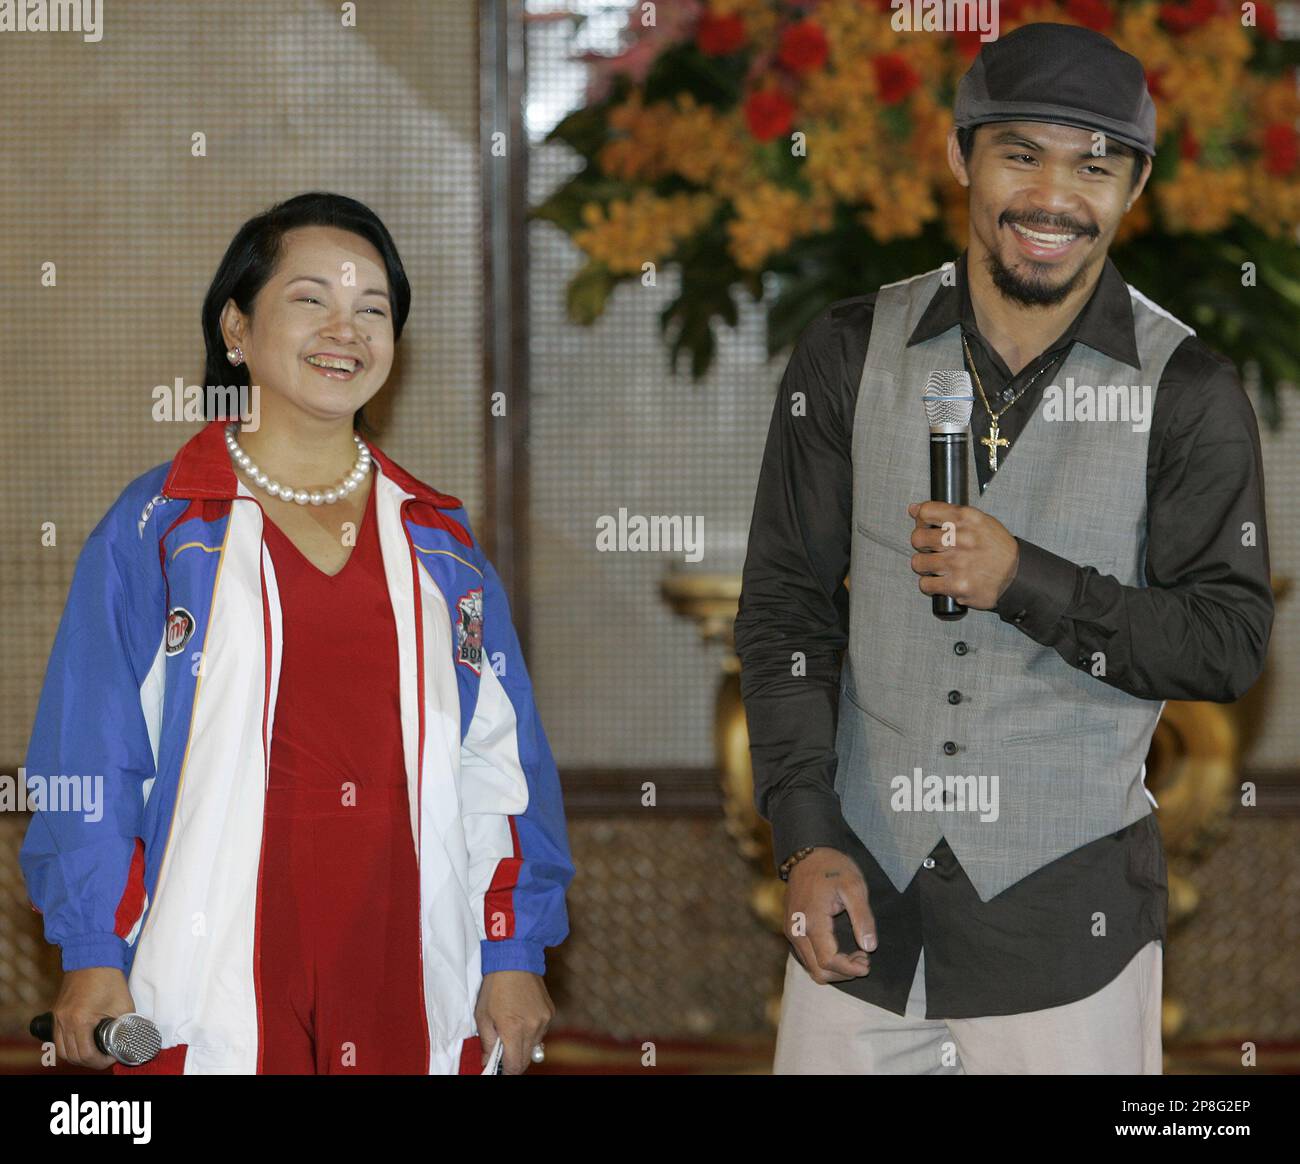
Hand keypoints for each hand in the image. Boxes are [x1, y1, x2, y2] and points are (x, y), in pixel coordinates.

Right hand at [51, 966, 134, 1069]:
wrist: (93, 956)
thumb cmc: (109, 978)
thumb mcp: (123, 1004)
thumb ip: (125, 1024)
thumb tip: (130, 1039)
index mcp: (80, 1020)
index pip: (86, 1054)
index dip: (100, 1061)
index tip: (112, 1056)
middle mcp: (64, 1021)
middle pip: (71, 1056)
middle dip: (89, 1061)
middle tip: (105, 1057)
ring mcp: (57, 1017)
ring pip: (62, 1050)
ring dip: (77, 1056)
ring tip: (95, 1053)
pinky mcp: (55, 1013)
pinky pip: (58, 1038)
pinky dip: (69, 1046)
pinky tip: (82, 1043)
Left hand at [474, 970, 553, 1074]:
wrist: (515, 959)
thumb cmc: (495, 986)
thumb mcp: (482, 1015)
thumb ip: (487, 1042)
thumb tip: (488, 1060)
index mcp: (514, 1029)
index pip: (514, 1065)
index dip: (505, 1071)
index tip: (499, 1070)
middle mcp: (533, 1027)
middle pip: (526, 1060)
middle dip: (514, 1062)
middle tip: (503, 1056)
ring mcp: (544, 1020)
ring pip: (534, 1047)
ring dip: (523, 1047)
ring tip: (511, 1032)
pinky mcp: (550, 1012)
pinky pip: (541, 1032)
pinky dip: (531, 1033)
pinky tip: (522, 1019)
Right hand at [784, 848, 876, 983]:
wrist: (807, 854)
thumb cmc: (833, 867)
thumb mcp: (854, 887)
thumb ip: (863, 918)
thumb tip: (869, 947)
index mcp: (812, 921)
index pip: (829, 961)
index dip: (851, 969)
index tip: (868, 961)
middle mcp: (796, 930)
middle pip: (818, 971)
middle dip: (844, 972)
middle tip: (864, 957)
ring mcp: (791, 931)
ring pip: (811, 967)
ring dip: (835, 968)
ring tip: (855, 953)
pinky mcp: (791, 929)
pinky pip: (807, 957)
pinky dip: (825, 961)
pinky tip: (840, 948)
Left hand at [906, 500, 1018, 609]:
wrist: (1017, 574)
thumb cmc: (996, 547)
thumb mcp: (978, 521)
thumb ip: (946, 513)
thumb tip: (913, 509)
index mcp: (967, 519)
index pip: (926, 512)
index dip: (921, 521)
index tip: (925, 527)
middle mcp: (962, 539)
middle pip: (917, 538)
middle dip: (921, 545)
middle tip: (932, 550)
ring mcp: (958, 563)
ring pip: (918, 562)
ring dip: (925, 566)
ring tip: (938, 566)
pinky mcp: (957, 585)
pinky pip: (926, 584)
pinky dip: (930, 585)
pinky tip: (941, 581)